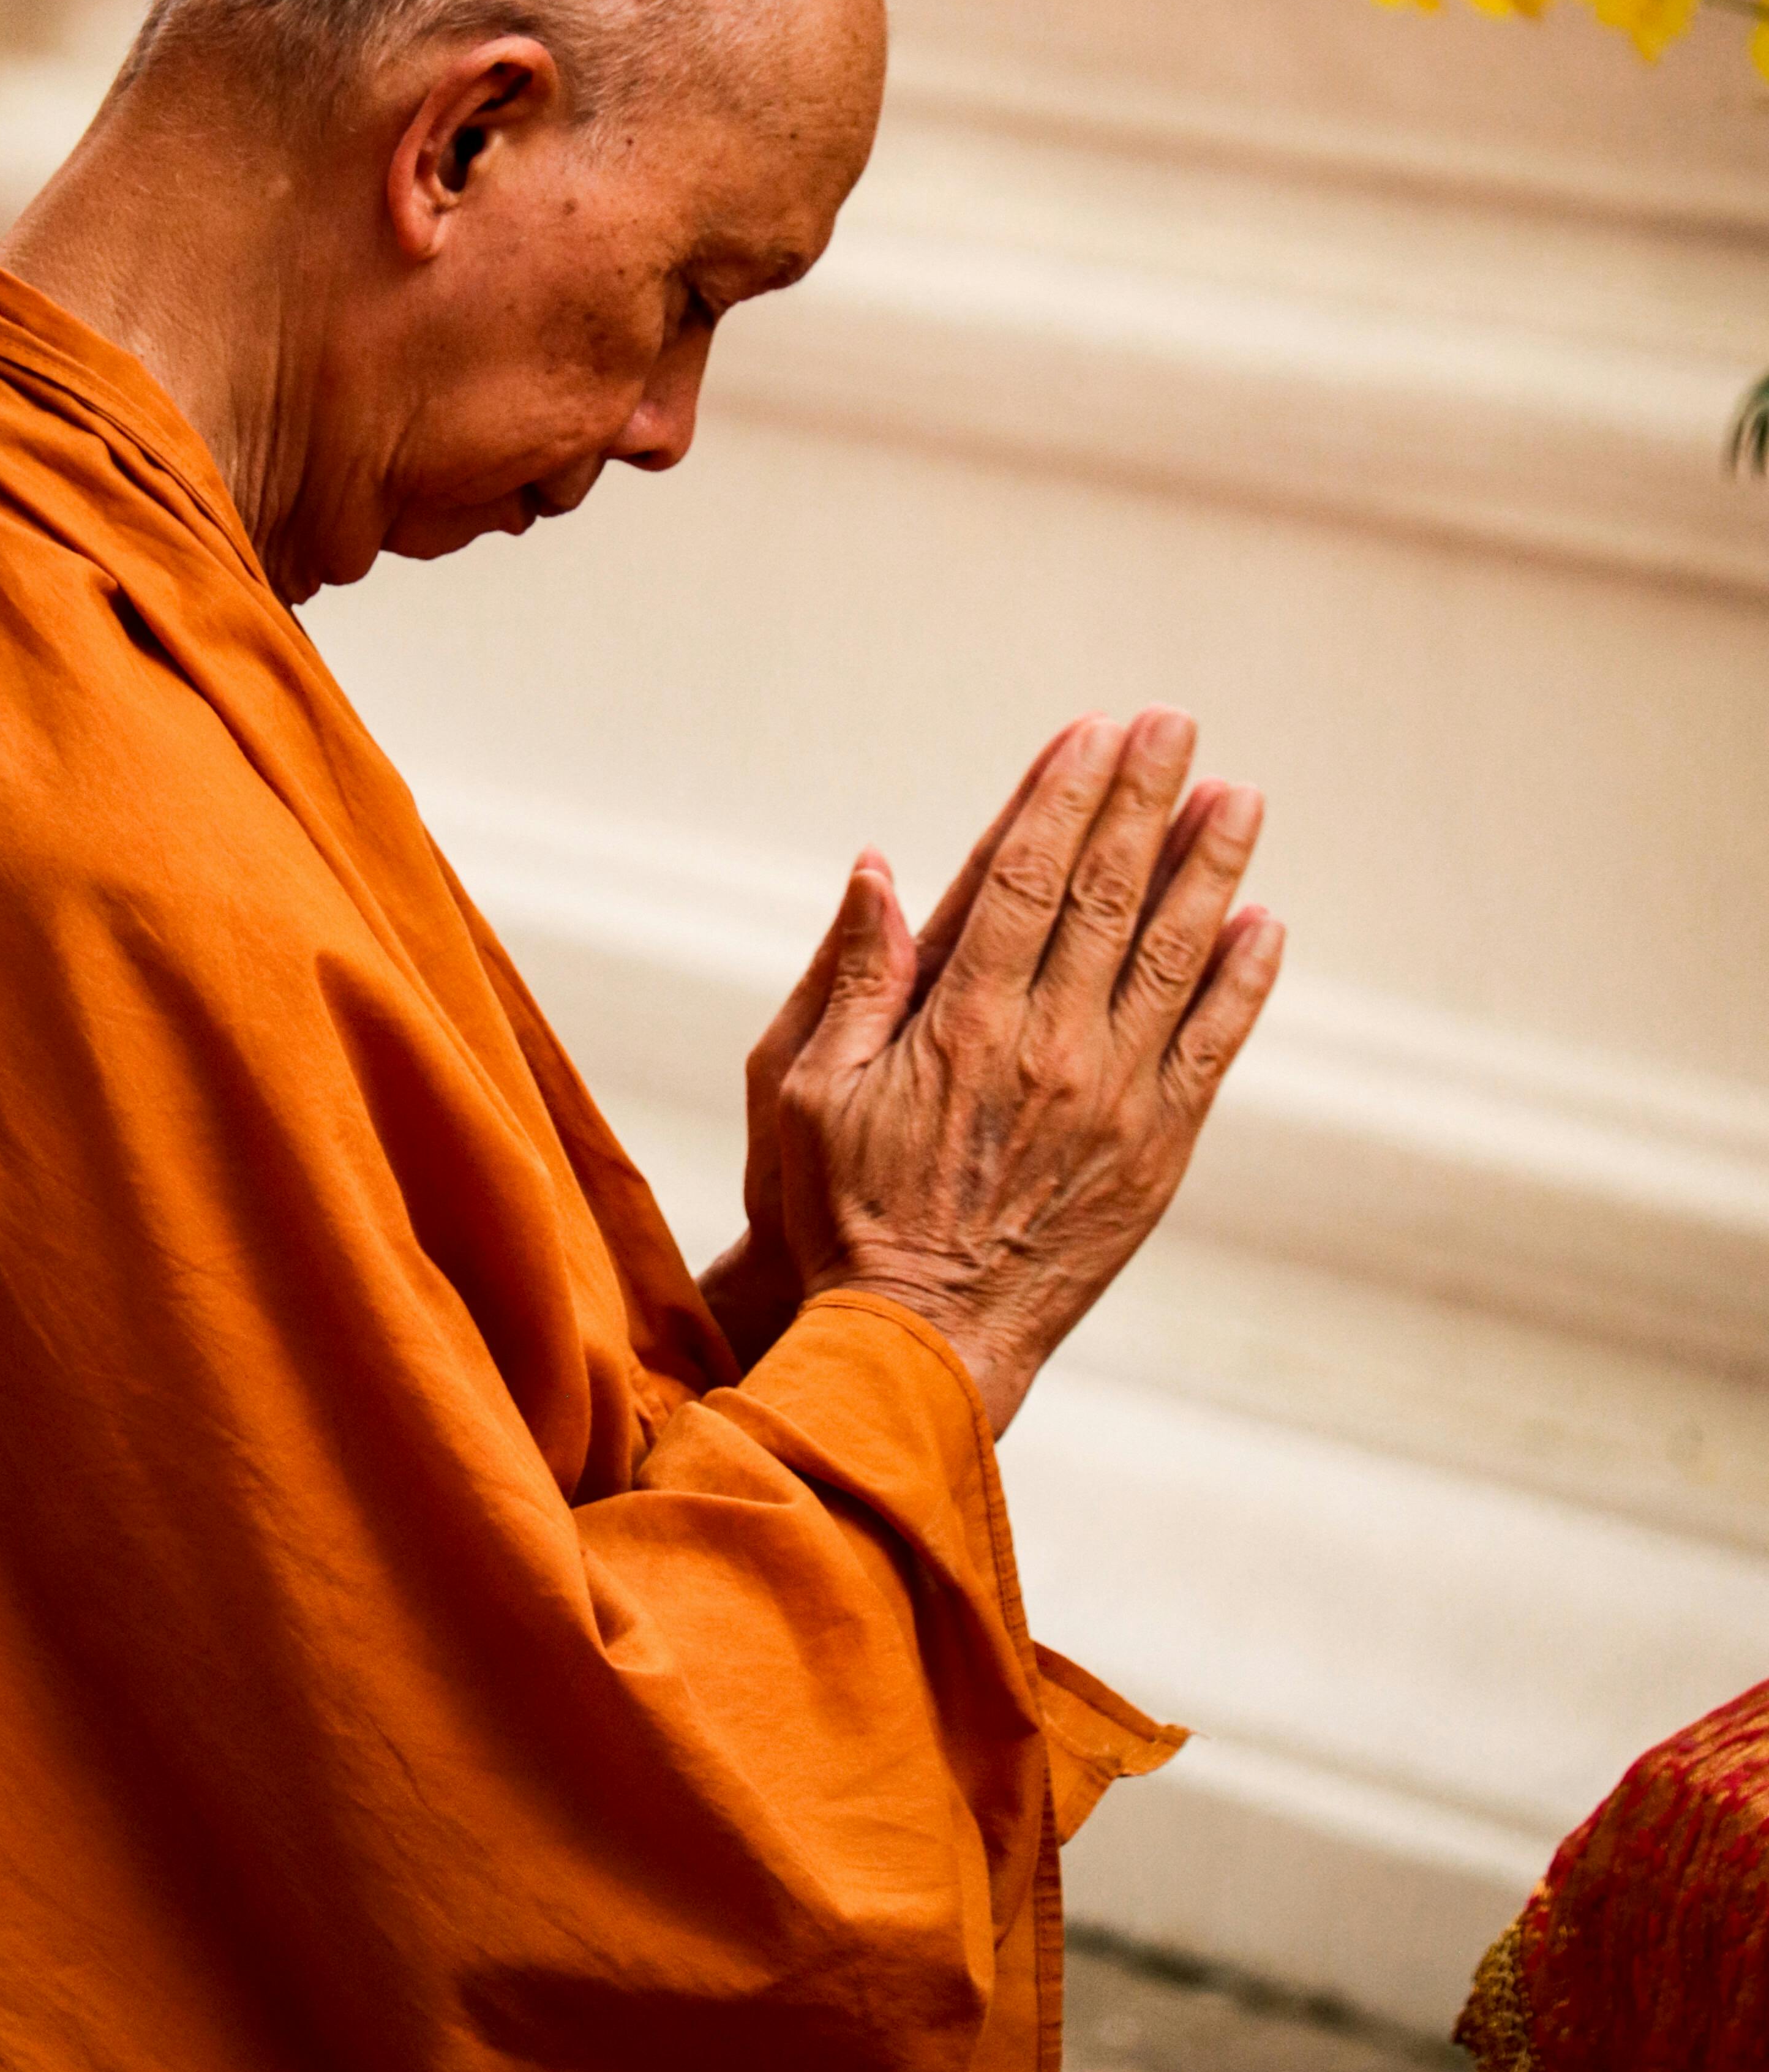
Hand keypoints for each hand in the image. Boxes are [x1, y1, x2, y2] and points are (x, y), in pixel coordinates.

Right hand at [776, 709, 1281, 1432]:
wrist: (918, 1344)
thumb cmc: (841, 1211)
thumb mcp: (807, 1089)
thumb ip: (853, 978)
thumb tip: (881, 871)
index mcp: (961, 1024)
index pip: (1023, 879)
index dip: (1063, 797)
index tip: (1095, 732)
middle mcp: (1048, 1048)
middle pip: (1106, 896)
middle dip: (1143, 802)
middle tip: (1177, 726)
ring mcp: (1112, 1100)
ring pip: (1174, 959)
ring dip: (1209, 870)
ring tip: (1240, 797)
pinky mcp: (1153, 1153)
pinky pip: (1209, 1050)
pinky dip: (1241, 984)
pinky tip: (1264, 923)